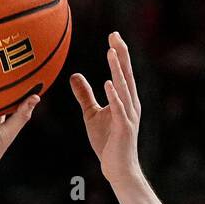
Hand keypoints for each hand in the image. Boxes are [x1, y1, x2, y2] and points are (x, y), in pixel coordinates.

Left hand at [70, 31, 142, 185]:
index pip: (122, 71)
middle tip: (115, 35)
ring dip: (117, 70)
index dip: (118, 53)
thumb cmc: (107, 141)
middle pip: (126, 74)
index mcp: (124, 98)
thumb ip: (85, 95)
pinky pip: (119, 108)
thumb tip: (74, 75)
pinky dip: (114, 95)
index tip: (113, 35)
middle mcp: (130, 103)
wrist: (117, 168)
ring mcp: (128, 115)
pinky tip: (109, 83)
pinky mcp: (124, 127)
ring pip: (123, 88)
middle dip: (121, 54)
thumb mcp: (92, 114)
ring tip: (111, 53)